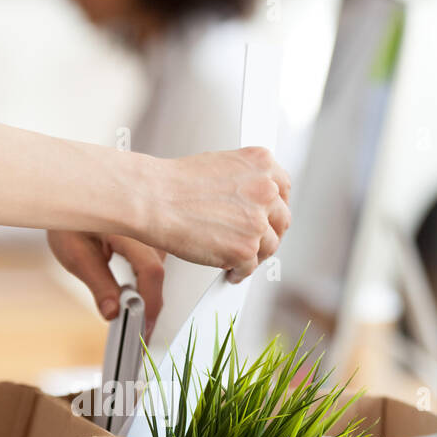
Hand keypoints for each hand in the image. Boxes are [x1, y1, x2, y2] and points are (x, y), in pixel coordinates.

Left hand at [47, 230, 165, 335]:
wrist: (72, 200)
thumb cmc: (71, 219)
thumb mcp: (76, 254)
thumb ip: (97, 284)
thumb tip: (112, 313)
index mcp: (126, 225)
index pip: (150, 269)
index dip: (149, 302)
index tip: (141, 326)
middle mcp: (145, 226)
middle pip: (158, 273)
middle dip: (147, 306)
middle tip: (133, 331)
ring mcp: (151, 231)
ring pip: (158, 271)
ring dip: (145, 294)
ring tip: (125, 311)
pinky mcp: (152, 237)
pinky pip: (155, 265)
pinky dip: (145, 284)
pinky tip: (129, 295)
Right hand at [148, 146, 290, 282]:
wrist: (154, 199)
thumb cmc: (174, 184)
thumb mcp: (220, 166)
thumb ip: (244, 181)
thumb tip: (250, 201)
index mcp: (262, 164)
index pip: (283, 190)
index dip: (274, 209)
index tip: (269, 218)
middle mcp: (265, 190)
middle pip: (281, 220)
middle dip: (270, 234)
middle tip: (256, 243)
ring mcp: (257, 221)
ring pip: (269, 247)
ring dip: (255, 255)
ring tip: (240, 260)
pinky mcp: (245, 249)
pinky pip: (250, 268)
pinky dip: (240, 272)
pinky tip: (230, 271)